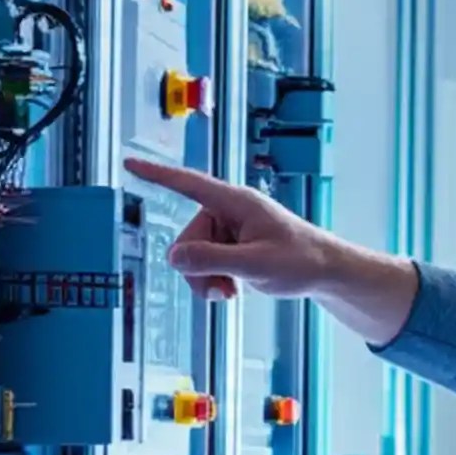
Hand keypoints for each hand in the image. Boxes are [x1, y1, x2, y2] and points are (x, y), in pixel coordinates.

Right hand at [123, 158, 334, 299]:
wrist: (325, 272)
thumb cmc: (302, 260)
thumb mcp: (256, 264)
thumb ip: (214, 260)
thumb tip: (174, 258)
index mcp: (236, 204)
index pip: (189, 184)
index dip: (157, 174)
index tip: (130, 163)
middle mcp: (229, 213)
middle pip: (187, 239)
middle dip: (198, 269)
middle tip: (225, 290)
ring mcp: (230, 230)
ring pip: (193, 257)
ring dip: (207, 279)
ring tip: (232, 291)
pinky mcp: (232, 246)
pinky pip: (205, 264)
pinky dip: (214, 280)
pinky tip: (233, 289)